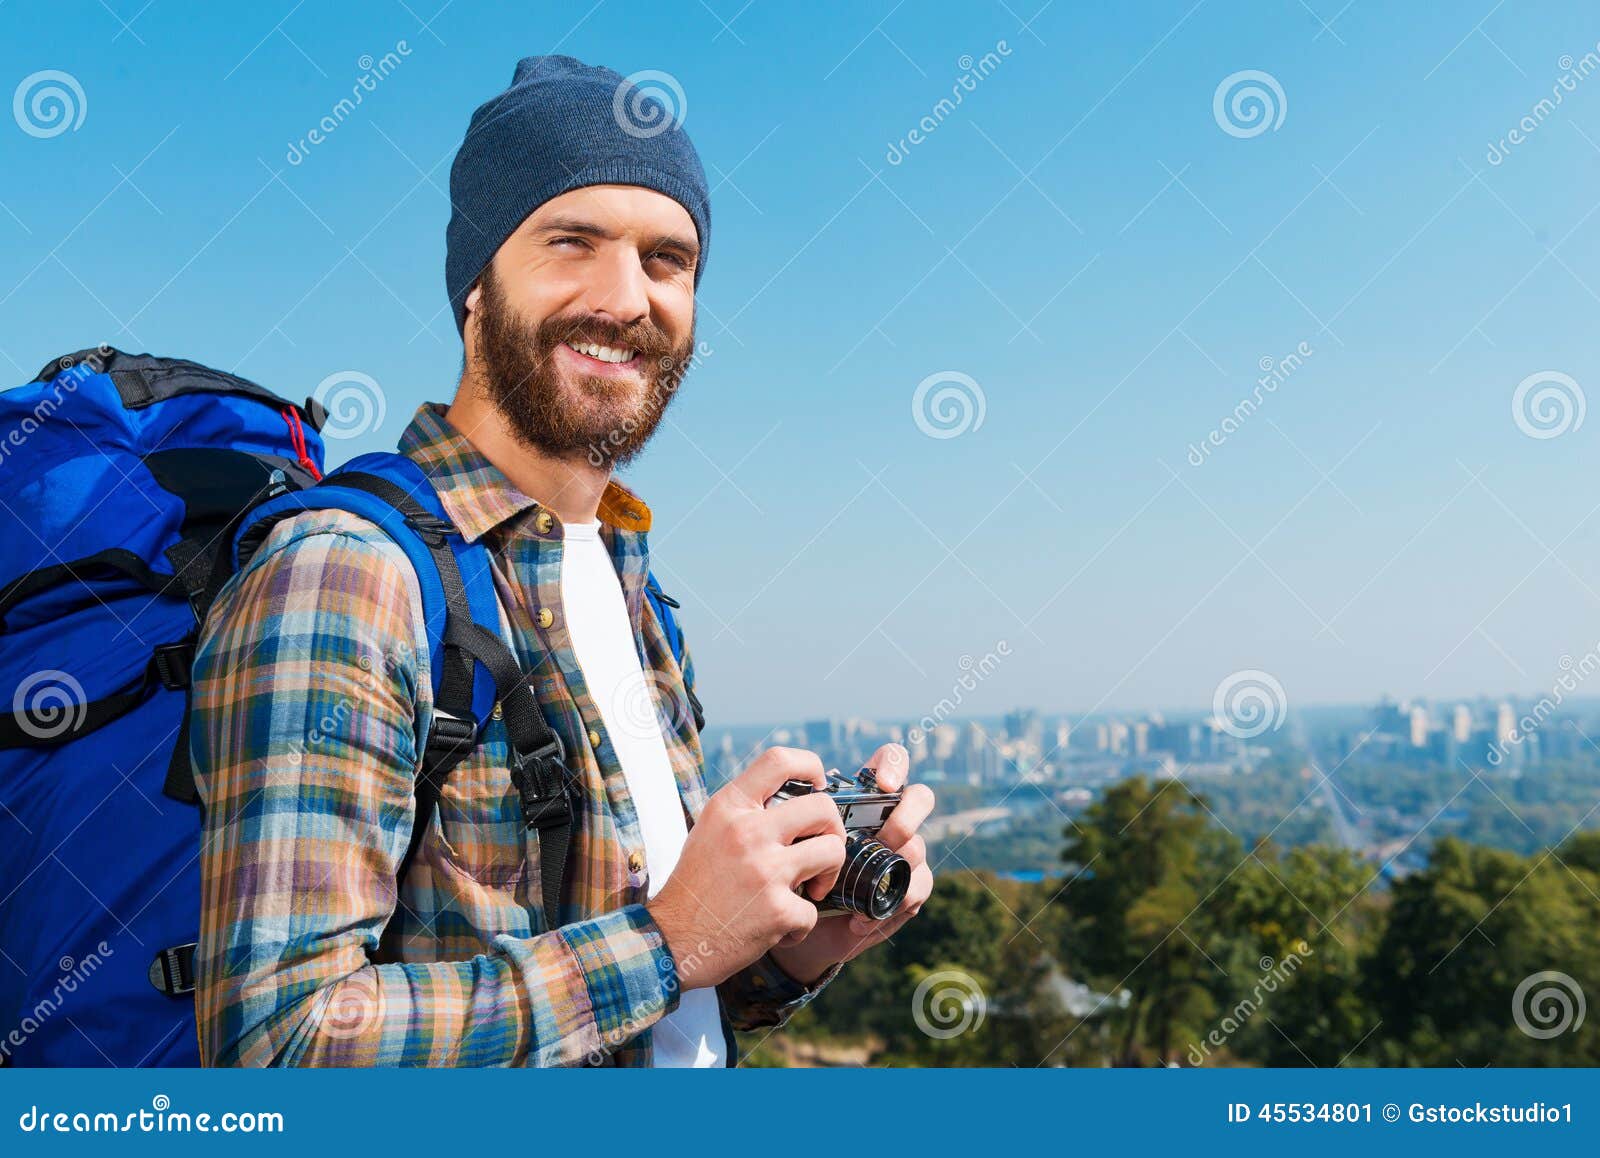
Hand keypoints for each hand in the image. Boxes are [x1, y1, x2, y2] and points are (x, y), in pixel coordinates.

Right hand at [647, 747, 846, 990]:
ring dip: (828, 873)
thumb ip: (747, 811)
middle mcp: (748, 832)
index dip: (811, 765)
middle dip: (834, 829)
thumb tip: (796, 799)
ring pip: (832, 852)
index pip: (779, 760)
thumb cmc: (694, 886)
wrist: (669, 941)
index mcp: (729, 807)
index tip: (819, 785)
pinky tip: (778, 928)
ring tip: (811, 888)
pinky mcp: (777, 909)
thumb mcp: (711, 830)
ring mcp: (765, 870)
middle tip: (823, 848)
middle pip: (822, 807)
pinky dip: (799, 924)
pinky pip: (813, 910)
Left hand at [769, 743, 934, 983]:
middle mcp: (885, 822)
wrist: (794, 931)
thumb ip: (785, 820)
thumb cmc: (785, 875)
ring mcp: (898, 855)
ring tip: (864, 887)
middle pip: (919, 797)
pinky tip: (859, 919)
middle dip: (908, 816)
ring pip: (917, 846)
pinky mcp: (904, 890)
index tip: (883, 784)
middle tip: (884, 838)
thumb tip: (778, 806)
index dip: (894, 764)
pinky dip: (890, 904)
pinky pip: (917, 887)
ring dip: (896, 864)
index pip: (889, 762)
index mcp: (859, 800)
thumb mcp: (780, 842)